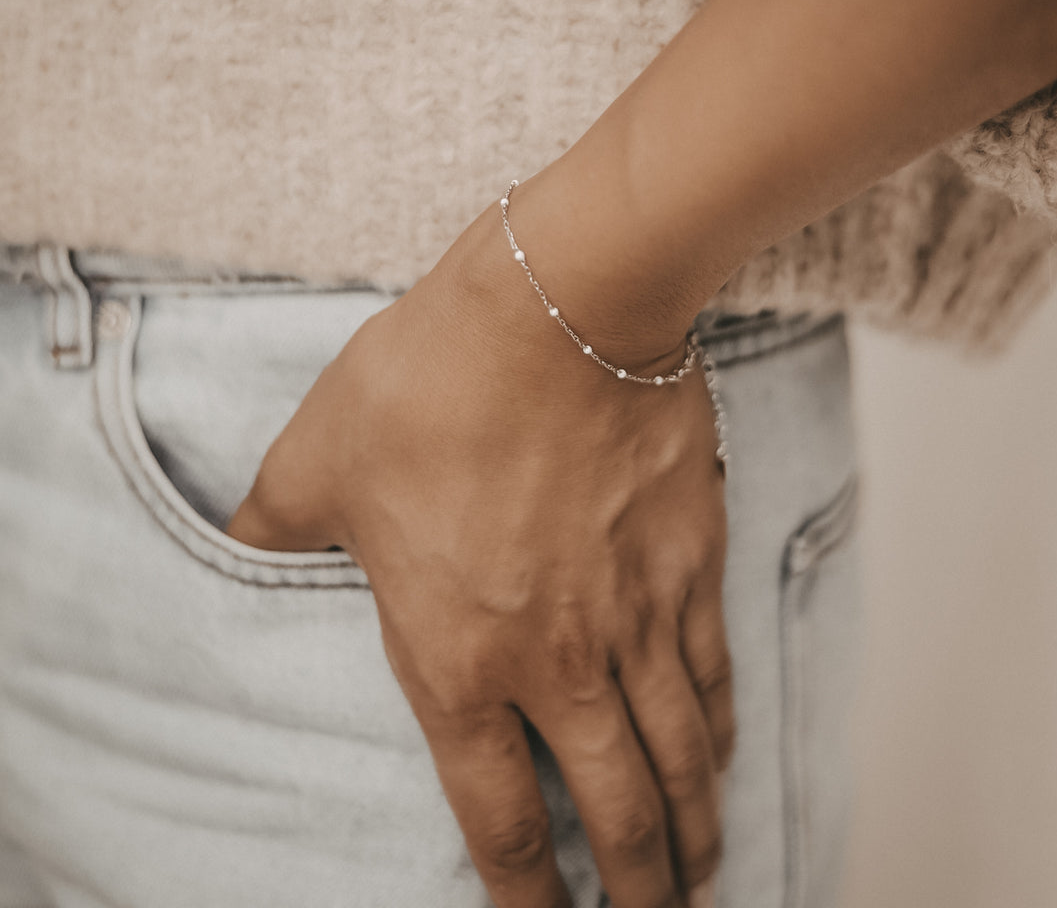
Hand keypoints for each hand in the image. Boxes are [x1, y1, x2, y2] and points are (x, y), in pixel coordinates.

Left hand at [226, 202, 732, 907]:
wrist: (560, 307)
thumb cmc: (436, 381)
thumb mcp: (321, 454)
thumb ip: (274, 519)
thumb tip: (237, 537)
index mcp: (457, 656)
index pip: (499, 818)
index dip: (524, 898)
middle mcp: (558, 661)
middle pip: (616, 812)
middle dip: (634, 892)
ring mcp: (638, 616)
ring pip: (680, 758)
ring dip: (691, 833)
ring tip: (698, 877)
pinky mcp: (693, 563)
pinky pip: (714, 675)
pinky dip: (719, 733)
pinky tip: (720, 757)